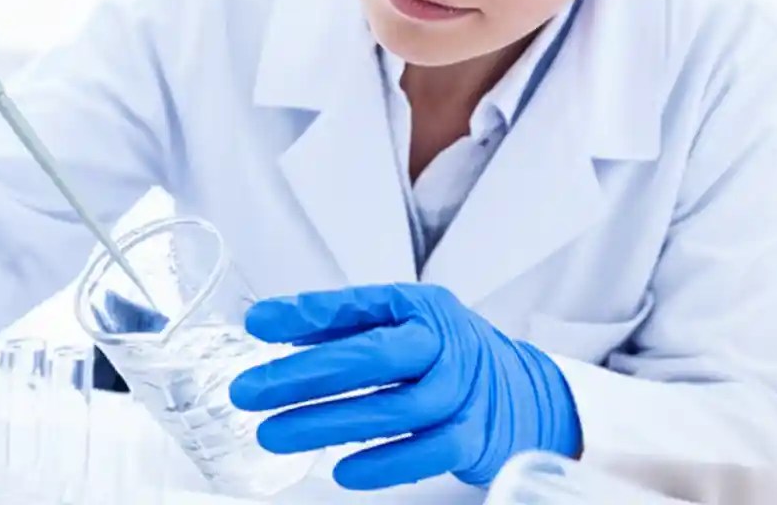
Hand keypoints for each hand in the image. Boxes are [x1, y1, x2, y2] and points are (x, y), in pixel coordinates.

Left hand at [228, 284, 581, 489]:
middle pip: (373, 357)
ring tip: (274, 433)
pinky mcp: (475, 436)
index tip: (256, 324)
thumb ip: (343, 326)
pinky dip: (385, 463)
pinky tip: (342, 470)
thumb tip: (272, 327)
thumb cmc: (446, 354)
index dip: (306, 314)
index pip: (356, 305)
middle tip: (250, 391)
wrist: (526, 392)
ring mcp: (463, 391)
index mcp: (419, 307)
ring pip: (395, 408)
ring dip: (330, 423)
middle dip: (305, 375)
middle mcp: (444, 343)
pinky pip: (429, 451)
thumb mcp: (401, 324)